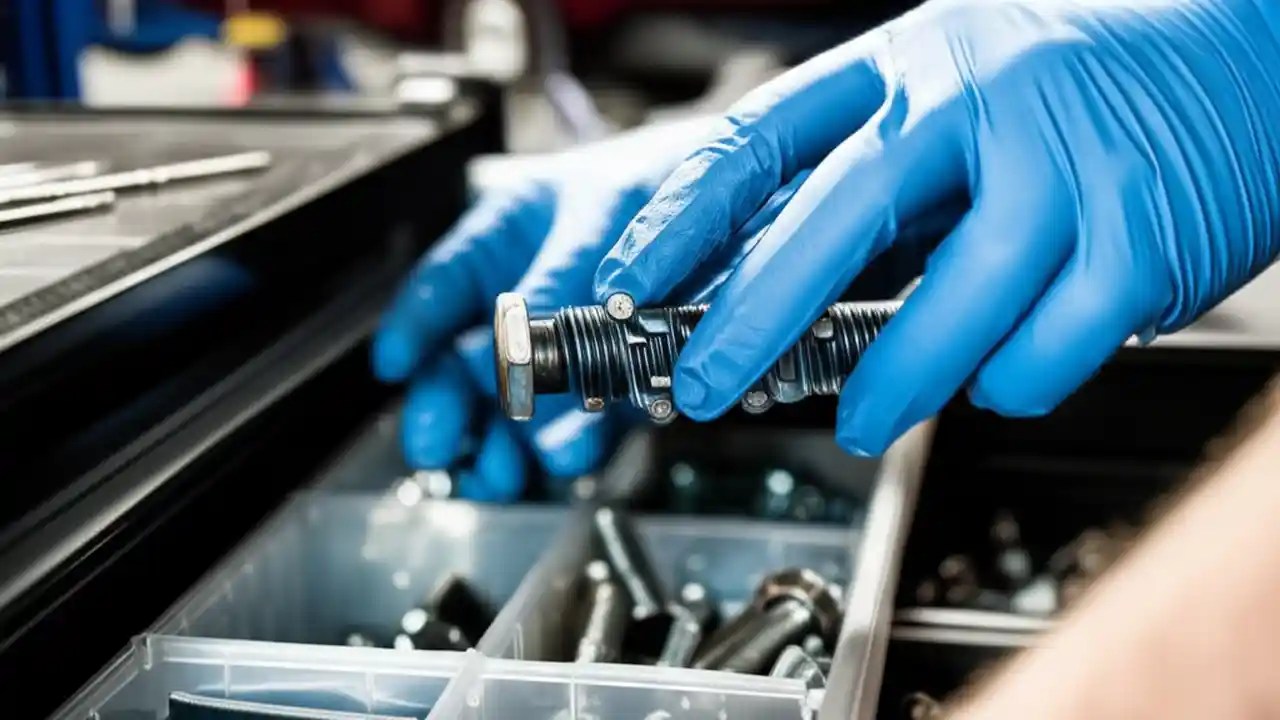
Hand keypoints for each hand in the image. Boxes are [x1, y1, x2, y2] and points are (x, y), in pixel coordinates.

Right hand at [373, 120, 730, 499]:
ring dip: (506, 440)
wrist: (753, 198)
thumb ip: (561, 273)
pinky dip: (576, 443)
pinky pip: (589, 417)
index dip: (413, 326)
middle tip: (437, 443)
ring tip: (500, 470)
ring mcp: (575, 343)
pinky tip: (567, 457)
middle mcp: (533, 294)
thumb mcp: (609, 207)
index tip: (393, 366)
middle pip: (470, 358)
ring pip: (523, 401)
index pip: (444, 283)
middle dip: (449, 405)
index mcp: (511, 235)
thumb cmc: (669, 175)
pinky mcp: (623, 378)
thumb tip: (517, 340)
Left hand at [595, 0, 1279, 455]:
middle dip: (751, 319)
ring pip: (948, 306)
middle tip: (705, 385)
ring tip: (863, 421)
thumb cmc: (1077, 73)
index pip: (762, 140)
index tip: (627, 287)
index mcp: (909, 62)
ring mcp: (1064, 171)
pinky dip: (1006, 382)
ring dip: (889, 383)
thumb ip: (867, 171)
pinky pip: (1043, 351)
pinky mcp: (1139, 243)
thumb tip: (763, 273)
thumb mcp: (951, 86)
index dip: (679, 223)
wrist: (1242, 39)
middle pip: (834, 219)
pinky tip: (999, 370)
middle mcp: (979, 103)